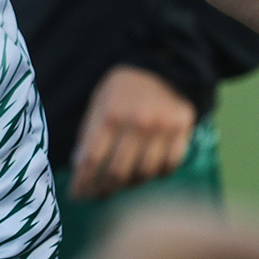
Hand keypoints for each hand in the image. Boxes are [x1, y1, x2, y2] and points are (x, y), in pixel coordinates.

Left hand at [70, 65, 196, 200]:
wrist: (165, 63)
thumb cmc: (125, 85)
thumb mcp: (99, 100)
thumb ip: (90, 131)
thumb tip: (80, 165)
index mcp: (111, 115)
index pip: (92, 159)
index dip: (82, 182)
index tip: (76, 194)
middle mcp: (137, 125)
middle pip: (118, 172)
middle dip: (103, 189)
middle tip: (96, 195)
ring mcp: (162, 130)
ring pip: (144, 174)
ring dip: (129, 184)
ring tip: (120, 184)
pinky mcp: (182, 132)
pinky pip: (169, 167)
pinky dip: (156, 175)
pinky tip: (146, 172)